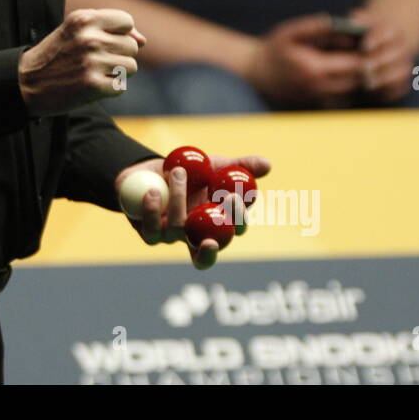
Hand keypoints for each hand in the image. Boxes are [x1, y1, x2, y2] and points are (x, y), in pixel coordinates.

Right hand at [18, 9, 145, 115]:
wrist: (25, 83)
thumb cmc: (55, 55)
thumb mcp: (75, 31)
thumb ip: (109, 29)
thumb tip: (143, 41)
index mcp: (84, 19)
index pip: (126, 21)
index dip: (121, 34)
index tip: (105, 42)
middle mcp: (89, 38)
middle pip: (132, 46)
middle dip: (119, 56)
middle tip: (95, 61)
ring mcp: (92, 62)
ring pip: (131, 67)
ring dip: (117, 73)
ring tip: (94, 73)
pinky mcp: (93, 85)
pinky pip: (121, 86)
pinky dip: (110, 88)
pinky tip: (92, 86)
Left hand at [115, 154, 271, 268]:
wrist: (155, 169)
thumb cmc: (193, 171)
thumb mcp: (216, 166)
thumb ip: (240, 167)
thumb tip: (268, 164)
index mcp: (220, 223)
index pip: (235, 230)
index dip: (237, 221)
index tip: (234, 199)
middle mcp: (197, 237)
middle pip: (206, 255)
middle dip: (209, 253)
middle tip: (210, 241)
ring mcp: (173, 239)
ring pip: (178, 230)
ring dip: (179, 199)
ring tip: (178, 172)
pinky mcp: (150, 234)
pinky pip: (152, 230)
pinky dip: (152, 210)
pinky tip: (153, 192)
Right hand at [243, 13, 362, 106]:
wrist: (256, 74)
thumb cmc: (274, 50)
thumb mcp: (290, 32)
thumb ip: (313, 26)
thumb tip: (337, 21)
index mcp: (315, 68)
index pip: (354, 64)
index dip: (366, 54)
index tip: (369, 43)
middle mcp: (319, 88)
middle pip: (358, 81)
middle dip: (366, 67)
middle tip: (370, 53)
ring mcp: (318, 99)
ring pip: (352, 92)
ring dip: (359, 79)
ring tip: (359, 62)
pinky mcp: (316, 105)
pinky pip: (342, 100)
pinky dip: (348, 89)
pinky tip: (344, 75)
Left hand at [348, 7, 412, 102]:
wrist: (376, 50)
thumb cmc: (362, 35)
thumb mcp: (360, 23)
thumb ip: (358, 20)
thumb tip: (353, 21)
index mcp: (394, 32)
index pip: (391, 33)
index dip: (379, 39)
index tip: (365, 45)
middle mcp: (403, 49)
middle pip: (398, 54)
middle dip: (380, 61)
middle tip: (364, 66)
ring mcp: (404, 66)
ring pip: (402, 72)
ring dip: (386, 78)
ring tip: (367, 82)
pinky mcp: (402, 82)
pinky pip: (401, 88)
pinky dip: (389, 91)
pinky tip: (375, 92)